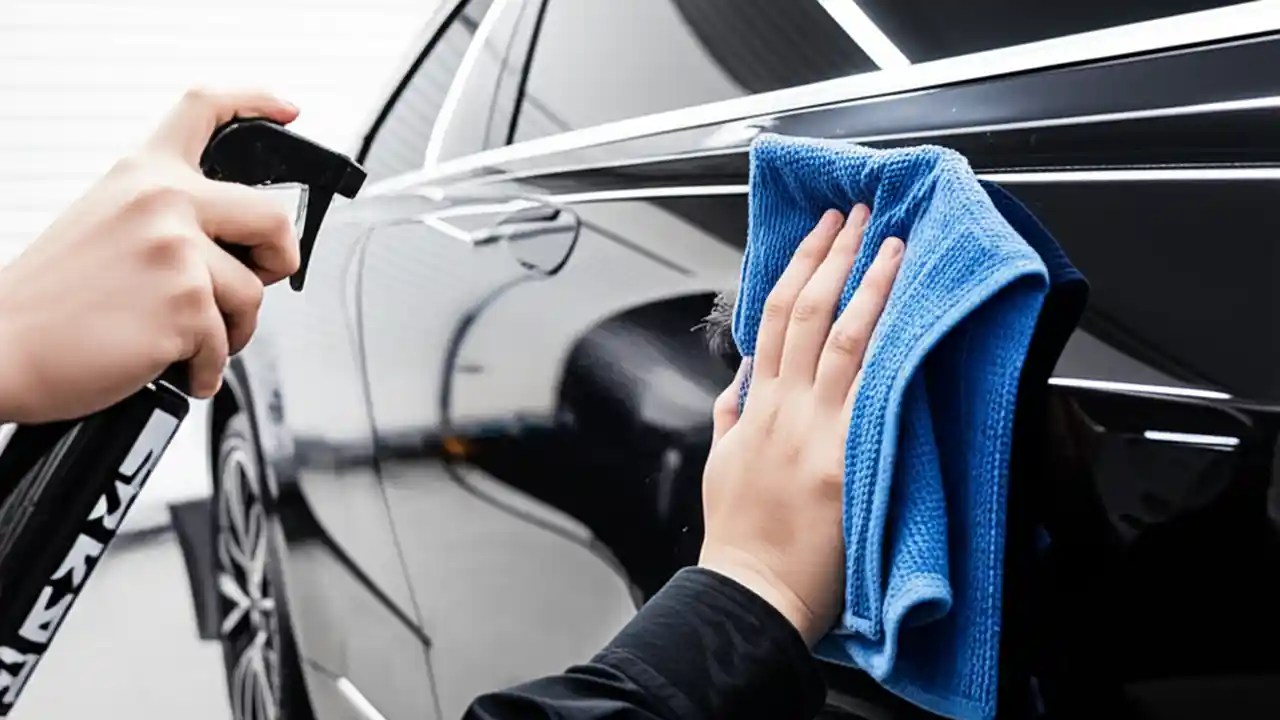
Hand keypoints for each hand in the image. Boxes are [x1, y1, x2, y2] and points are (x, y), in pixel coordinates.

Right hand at [0, 88, 300, 421]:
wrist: (3, 347)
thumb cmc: (53, 299)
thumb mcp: (106, 222)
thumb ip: (165, 215)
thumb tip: (229, 243)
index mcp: (144, 174)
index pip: (206, 109)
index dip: (258, 101)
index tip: (287, 110)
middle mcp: (163, 202)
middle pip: (272, 217)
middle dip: (278, 260)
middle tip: (255, 281)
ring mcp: (176, 251)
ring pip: (252, 294)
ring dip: (231, 330)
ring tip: (186, 339)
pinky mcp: (185, 304)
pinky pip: (227, 345)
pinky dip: (207, 368)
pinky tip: (174, 366)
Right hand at [698, 205, 902, 645]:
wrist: (752, 592)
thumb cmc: (741, 540)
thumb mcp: (722, 466)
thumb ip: (733, 416)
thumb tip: (744, 381)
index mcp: (755, 407)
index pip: (772, 317)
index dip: (796, 266)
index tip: (817, 232)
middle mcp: (784, 407)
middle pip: (806, 311)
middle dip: (833, 255)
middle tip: (857, 214)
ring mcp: (816, 428)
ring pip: (840, 336)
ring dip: (867, 283)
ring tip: (892, 243)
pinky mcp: (846, 457)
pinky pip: (869, 389)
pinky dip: (887, 345)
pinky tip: (909, 315)